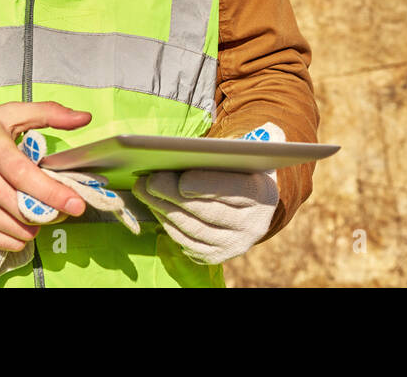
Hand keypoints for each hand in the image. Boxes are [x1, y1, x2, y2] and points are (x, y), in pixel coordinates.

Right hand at [0, 101, 90, 251]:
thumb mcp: (13, 114)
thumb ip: (50, 113)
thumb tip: (84, 118)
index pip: (23, 175)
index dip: (51, 192)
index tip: (76, 204)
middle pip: (20, 207)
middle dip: (49, 212)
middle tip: (63, 207)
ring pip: (13, 228)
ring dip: (35, 225)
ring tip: (40, 212)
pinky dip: (18, 238)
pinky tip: (21, 224)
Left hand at [131, 122, 283, 264]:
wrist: (254, 204)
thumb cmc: (238, 170)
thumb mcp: (240, 157)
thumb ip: (222, 151)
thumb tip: (184, 150)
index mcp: (262, 194)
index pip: (232, 189)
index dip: (205, 185)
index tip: (181, 179)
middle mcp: (253, 225)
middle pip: (206, 212)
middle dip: (173, 195)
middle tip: (149, 180)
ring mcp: (235, 244)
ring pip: (193, 229)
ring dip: (163, 209)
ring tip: (144, 190)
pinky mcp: (218, 256)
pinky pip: (187, 243)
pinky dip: (168, 225)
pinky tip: (155, 207)